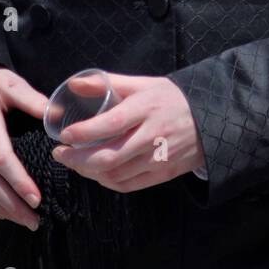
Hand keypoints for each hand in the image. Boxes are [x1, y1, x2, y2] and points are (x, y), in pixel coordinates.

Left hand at [50, 72, 205, 192]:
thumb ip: (108, 83)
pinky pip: (128, 185)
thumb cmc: (170, 99)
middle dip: (78, 159)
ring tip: (73, 162)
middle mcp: (152, 136)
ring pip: (115, 174)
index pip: (112, 123)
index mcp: (146, 108)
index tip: (64, 135)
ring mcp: (158, 158)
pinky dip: (106, 181)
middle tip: (60, 153)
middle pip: (109, 157)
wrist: (209, 120)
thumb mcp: (143, 83)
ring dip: (88, 171)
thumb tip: (74, 84)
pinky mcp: (162, 174)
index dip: (85, 132)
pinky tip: (95, 172)